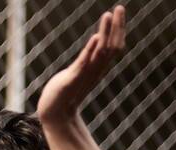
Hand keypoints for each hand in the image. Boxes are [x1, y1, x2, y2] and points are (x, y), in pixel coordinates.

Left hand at [36, 5, 126, 126]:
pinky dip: (90, 51)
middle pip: (112, 47)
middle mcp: (94, 71)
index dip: (118, 29)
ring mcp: (84, 76)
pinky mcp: (71, 81)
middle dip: (117, 27)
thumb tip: (97, 39)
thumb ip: (88, 58)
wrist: (55, 114)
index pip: (114, 46)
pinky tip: (95, 38)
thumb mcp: (79, 71)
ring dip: (105, 34)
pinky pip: (83, 65)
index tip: (119, 10)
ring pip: (101, 53)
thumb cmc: (65, 92)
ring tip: (108, 15)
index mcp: (97, 67)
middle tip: (120, 8)